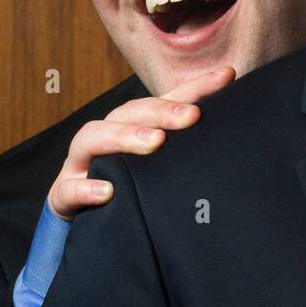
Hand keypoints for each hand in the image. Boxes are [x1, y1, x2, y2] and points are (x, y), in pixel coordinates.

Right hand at [46, 67, 235, 220]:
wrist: (89, 229)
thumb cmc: (136, 192)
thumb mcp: (166, 170)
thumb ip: (194, 150)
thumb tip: (242, 131)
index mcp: (135, 127)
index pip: (167, 100)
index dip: (196, 87)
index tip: (228, 77)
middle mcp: (108, 138)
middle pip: (129, 112)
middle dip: (160, 111)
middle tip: (191, 117)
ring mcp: (83, 165)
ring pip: (91, 138)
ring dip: (124, 136)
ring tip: (155, 143)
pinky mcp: (63, 196)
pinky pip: (67, 189)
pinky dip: (84, 188)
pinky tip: (108, 192)